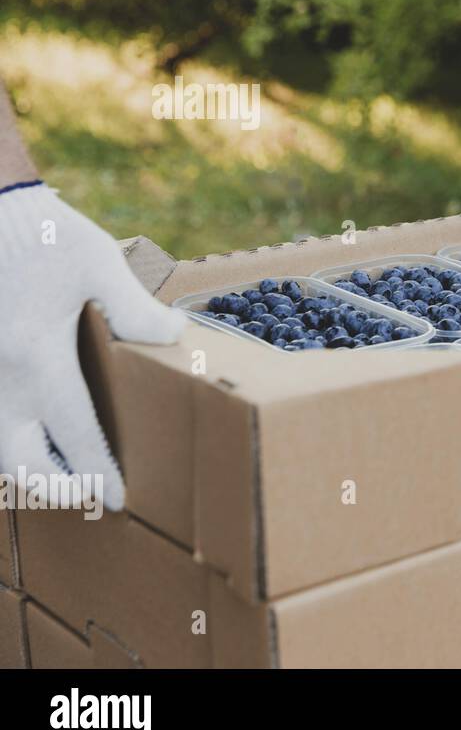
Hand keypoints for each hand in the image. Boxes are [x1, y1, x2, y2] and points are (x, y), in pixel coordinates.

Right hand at [0, 183, 185, 510]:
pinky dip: (4, 438)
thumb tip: (175, 335)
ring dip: (25, 468)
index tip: (122, 496)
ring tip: (62, 473)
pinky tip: (29, 434)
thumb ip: (135, 308)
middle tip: (92, 493)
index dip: (100, 471)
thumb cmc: (40, 233)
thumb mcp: (97, 264)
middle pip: (20, 460)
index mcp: (37, 358)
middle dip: (58, 486)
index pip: (76, 435)